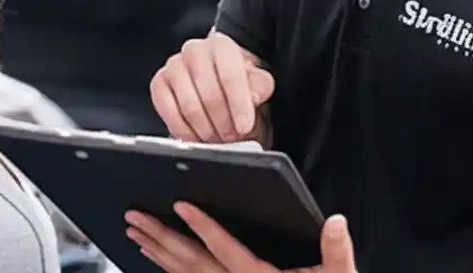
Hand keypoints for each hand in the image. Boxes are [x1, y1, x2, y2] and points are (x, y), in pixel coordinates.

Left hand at [125, 203, 355, 272]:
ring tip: (135, 232)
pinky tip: (154, 257)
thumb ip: (337, 252)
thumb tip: (335, 222)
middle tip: (135, 216)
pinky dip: (169, 270)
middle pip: (192, 262)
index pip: (226, 250)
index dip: (204, 227)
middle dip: (162, 237)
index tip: (182, 206)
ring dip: (157, 253)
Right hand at [151, 30, 274, 142]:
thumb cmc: (238, 82)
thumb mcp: (258, 82)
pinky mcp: (159, 84)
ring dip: (206, 130)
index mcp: (221, 45)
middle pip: (209, 94)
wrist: (219, 82)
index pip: (229, 75)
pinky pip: (169, 113)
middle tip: (233, 137)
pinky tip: (199, 137)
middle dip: (224, 122)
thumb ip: (260, 86)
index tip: (245, 126)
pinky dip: (186, 131)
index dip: (238, 104)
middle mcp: (194, 51)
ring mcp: (173, 67)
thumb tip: (253, 96)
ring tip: (218, 138)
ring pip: (189, 107)